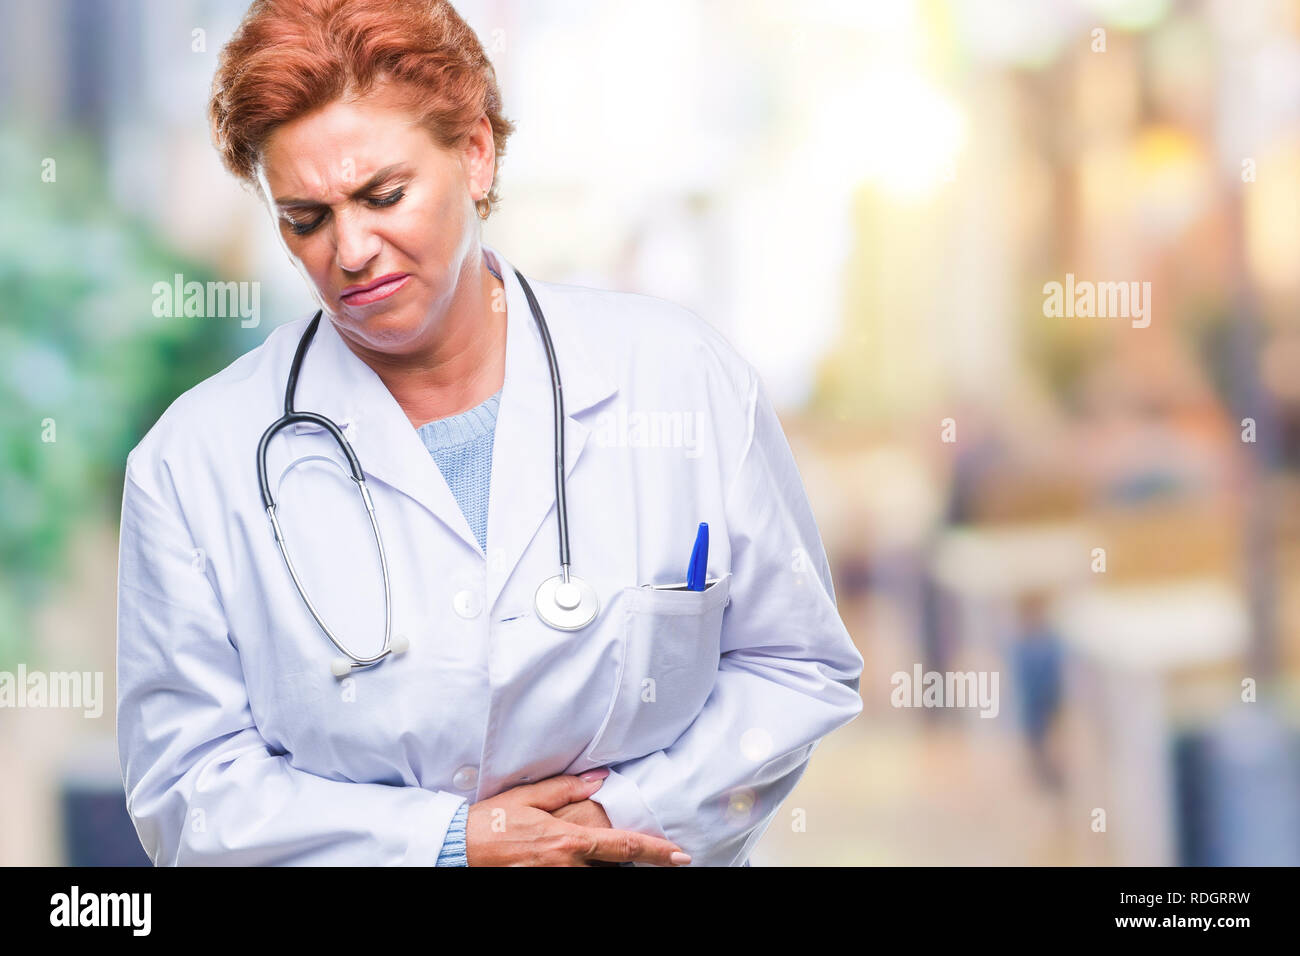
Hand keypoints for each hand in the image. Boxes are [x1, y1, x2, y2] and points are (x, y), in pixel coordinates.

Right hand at [464, 772, 689, 866]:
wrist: (460, 849)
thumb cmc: (492, 820)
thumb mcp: (530, 796)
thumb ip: (568, 788)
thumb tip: (600, 778)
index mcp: (569, 841)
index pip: (624, 847)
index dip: (656, 852)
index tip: (681, 856)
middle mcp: (567, 866)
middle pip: (613, 866)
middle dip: (626, 858)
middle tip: (639, 846)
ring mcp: (555, 881)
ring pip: (594, 874)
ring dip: (601, 863)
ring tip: (588, 847)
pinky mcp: (544, 886)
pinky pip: (573, 878)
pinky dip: (580, 868)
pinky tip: (569, 857)